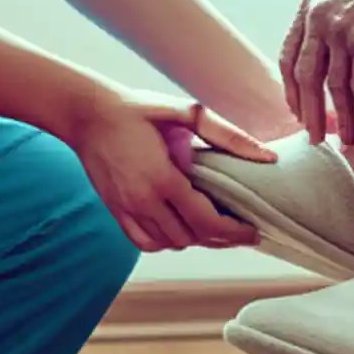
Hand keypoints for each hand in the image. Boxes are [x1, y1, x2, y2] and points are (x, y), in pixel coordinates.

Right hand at [67, 90, 275, 251]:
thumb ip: (226, 134)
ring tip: (214, 227)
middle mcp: (143, 200)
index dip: (234, 232)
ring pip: (169, 243)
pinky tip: (180, 228)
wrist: (87, 113)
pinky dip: (166, 242)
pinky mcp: (115, 211)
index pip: (206, 221)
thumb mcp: (185, 111)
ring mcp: (126, 209)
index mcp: (163, 178)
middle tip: (240, 228)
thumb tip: (266, 156)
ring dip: (195, 239)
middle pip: (190, 238)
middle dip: (220, 238)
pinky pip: (144, 242)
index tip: (253, 231)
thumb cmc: (138, 109)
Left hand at [280, 0, 353, 145]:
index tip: (298, 112)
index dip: (292, 90)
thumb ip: (322, 30)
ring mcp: (340, 30)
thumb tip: (312, 73)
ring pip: (334, 86)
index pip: (288, 58)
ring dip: (341, 118)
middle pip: (306, 77)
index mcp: (307, 9)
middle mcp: (318, 19)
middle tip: (315, 138)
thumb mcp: (340, 1)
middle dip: (310, 113)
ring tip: (346, 140)